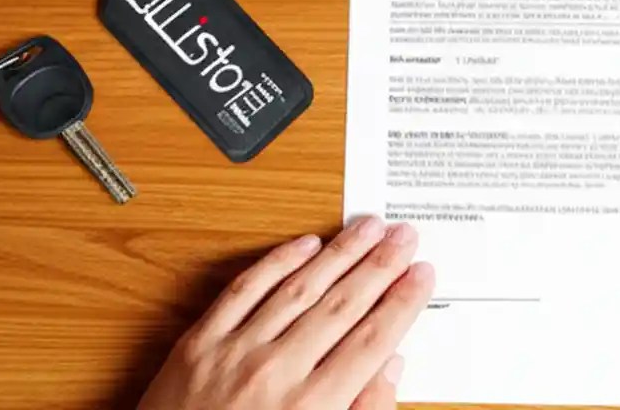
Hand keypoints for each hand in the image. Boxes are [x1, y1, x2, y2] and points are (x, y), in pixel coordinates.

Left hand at [138, 218, 434, 409]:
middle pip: (343, 305)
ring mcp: (235, 354)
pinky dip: (276, 262)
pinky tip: (304, 244)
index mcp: (312, 408)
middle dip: (381, 266)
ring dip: (339, 253)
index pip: (373, 339)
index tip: (421, 275)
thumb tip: (389, 367)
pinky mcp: (198, 344)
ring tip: (367, 228)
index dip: (403, 302)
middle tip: (404, 237)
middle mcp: (276, 374)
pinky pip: (243, 290)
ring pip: (300, 288)